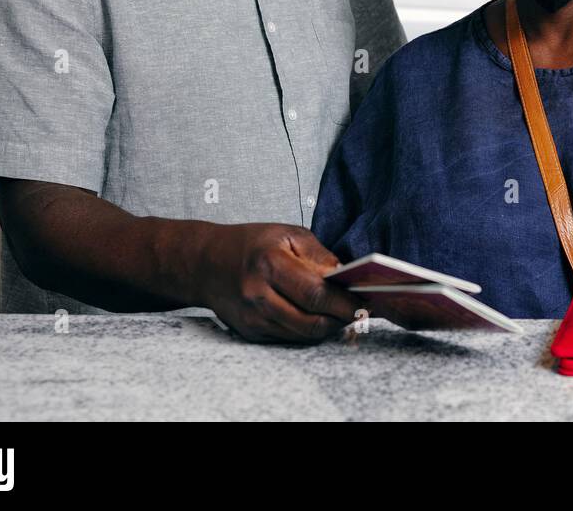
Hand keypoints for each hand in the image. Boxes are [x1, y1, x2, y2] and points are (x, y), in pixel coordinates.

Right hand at [195, 223, 361, 342]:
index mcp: (269, 264)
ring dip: (328, 327)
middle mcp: (258, 296)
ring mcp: (252, 319)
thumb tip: (347, 278)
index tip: (366, 301)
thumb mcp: (288, 235)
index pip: (315, 293)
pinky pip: (290, 338)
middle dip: (342, 319)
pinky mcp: (250, 333)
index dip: (345, 301)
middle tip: (359, 310)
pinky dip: (309, 330)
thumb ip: (320, 257)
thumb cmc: (252, 244)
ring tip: (342, 313)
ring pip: (303, 335)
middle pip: (311, 321)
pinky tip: (318, 316)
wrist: (206, 263)